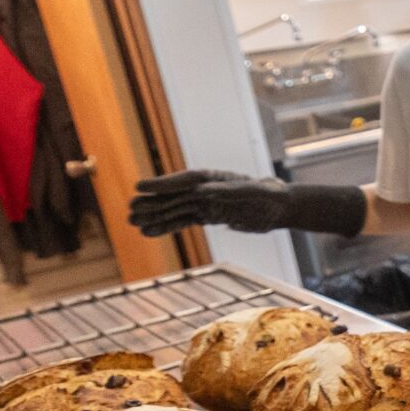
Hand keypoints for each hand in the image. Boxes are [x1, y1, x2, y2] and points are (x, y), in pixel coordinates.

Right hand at [128, 170, 364, 236]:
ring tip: (132, 223)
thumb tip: (203, 190)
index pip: (184, 181)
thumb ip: (231, 191)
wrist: (280, 207)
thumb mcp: (255, 192)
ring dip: (154, 217)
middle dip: (152, 204)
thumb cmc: (270, 195)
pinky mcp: (208, 215)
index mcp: (215, 178)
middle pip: (174, 196)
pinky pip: (182, 221)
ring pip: (174, 210)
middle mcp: (205, 189)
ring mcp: (205, 202)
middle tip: (129, 211)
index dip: (162, 184)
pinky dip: (166, 227)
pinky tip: (149, 232)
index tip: (140, 186)